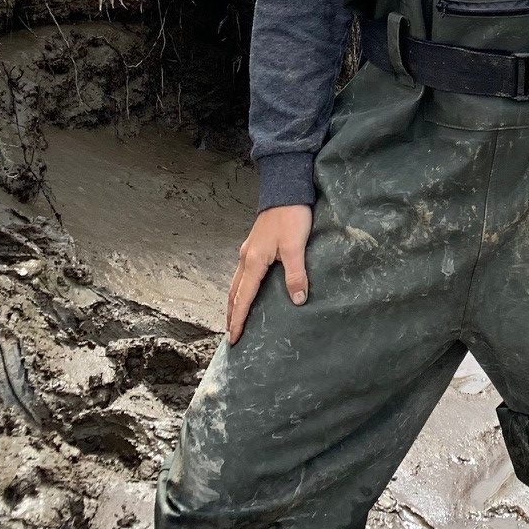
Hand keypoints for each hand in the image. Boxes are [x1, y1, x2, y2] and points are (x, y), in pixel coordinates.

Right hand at [227, 204, 312, 342]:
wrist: (285, 189)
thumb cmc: (290, 216)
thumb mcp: (295, 246)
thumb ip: (296, 274)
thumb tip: (297, 300)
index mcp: (253, 262)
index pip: (243, 299)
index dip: (238, 320)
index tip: (233, 339)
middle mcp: (246, 258)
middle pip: (234, 293)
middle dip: (231, 315)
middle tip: (230, 335)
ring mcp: (248, 251)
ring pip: (236, 283)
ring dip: (234, 302)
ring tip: (235, 318)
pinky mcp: (255, 245)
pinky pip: (243, 273)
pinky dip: (240, 288)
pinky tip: (248, 290)